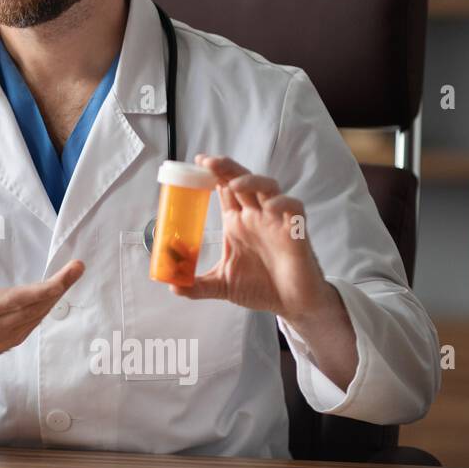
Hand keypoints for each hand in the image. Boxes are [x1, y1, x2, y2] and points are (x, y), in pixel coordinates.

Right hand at [0, 243, 84, 380]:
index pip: (16, 301)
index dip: (42, 290)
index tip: (61, 278)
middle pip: (33, 309)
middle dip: (58, 288)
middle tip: (76, 268)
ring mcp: (2, 339)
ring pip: (36, 317)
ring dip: (54, 298)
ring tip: (69, 276)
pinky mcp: (8, 344)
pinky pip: (32, 325)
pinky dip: (45, 309)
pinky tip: (53, 296)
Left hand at [171, 154, 330, 319]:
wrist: (291, 305)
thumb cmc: (261, 288)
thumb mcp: (222, 286)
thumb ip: (197, 285)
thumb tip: (172, 286)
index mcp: (237, 222)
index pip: (224, 189)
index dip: (213, 173)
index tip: (197, 162)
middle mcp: (256, 217)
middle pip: (242, 180)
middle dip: (226, 168)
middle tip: (207, 162)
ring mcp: (276, 222)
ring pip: (268, 187)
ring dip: (251, 181)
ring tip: (233, 184)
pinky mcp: (296, 232)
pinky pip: (294, 208)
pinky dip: (283, 203)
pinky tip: (270, 207)